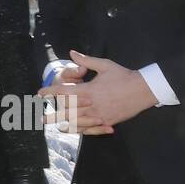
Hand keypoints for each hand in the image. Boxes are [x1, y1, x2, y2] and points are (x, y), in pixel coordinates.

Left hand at [37, 50, 156, 134]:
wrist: (143, 90)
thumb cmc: (124, 76)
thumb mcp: (105, 65)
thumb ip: (86, 60)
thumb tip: (72, 53)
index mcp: (89, 90)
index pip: (65, 92)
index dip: (51, 92)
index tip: (41, 93)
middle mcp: (91, 105)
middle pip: (67, 112)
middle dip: (53, 115)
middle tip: (42, 118)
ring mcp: (99, 115)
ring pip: (78, 124)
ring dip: (66, 125)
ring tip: (58, 127)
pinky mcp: (107, 122)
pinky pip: (92, 129)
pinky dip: (82, 130)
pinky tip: (76, 130)